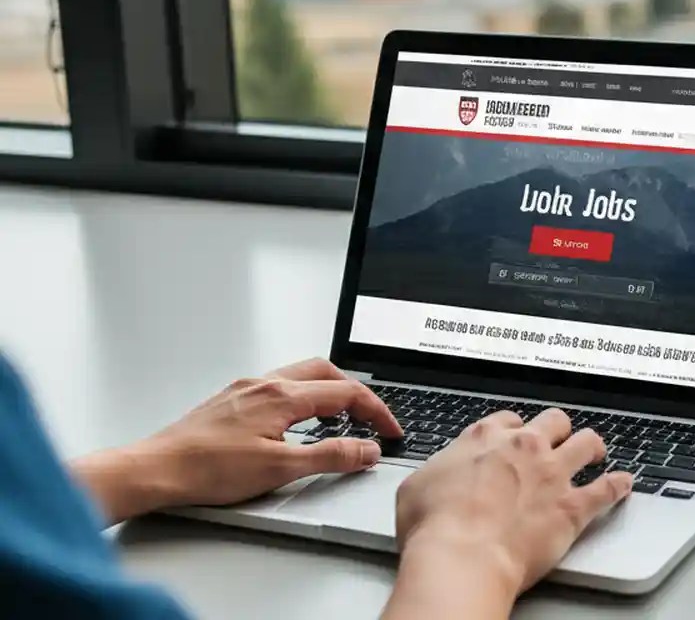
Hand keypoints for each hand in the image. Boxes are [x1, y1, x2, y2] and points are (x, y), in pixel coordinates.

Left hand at [71, 358, 401, 523]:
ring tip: (340, 418)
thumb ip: (330, 456)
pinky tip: (297, 422)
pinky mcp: (231, 400)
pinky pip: (278, 387)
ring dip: (328, 391)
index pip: (346, 392)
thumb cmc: (207, 470)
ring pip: (301, 376)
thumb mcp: (280, 469)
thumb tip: (366, 450)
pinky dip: (302, 398)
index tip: (390, 432)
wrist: (156, 470)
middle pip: (326, 372)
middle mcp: (265, 383)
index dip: (376, 412)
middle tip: (371, 418)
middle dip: (356, 392)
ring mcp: (245, 389)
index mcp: (282, 396)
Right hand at [382, 409, 631, 618]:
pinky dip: (618, 485)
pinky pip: (607, 489)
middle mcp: (523, 448)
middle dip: (558, 429)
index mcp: (484, 438)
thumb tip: (436, 476)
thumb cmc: (434, 527)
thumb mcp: (416, 487)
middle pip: (553, 421)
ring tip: (596, 452)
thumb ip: (437, 472)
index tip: (518, 436)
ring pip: (586, 443)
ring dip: (592, 447)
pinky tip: (624, 483)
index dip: (516, 428)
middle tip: (559, 439)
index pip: (509, 420)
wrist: (462, 556)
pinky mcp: (572, 507)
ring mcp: (552, 474)